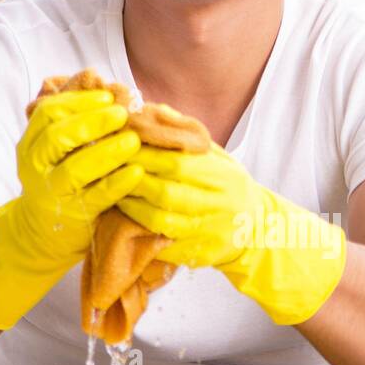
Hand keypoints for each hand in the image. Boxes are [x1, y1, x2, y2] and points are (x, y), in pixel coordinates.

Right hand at [0, 88, 142, 329]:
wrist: (41, 235)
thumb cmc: (60, 183)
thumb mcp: (57, 153)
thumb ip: (76, 126)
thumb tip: (113, 92)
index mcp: (31, 144)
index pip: (48, 113)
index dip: (79, 101)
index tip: (107, 96)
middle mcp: (35, 166)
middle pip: (58, 136)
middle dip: (92, 121)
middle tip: (122, 114)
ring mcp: (52, 192)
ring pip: (76, 168)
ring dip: (108, 151)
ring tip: (133, 140)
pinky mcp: (74, 215)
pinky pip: (97, 196)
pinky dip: (118, 183)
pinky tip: (137, 172)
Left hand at [116, 142, 346, 325]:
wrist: (257, 229)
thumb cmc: (229, 186)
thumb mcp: (216, 154)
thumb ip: (184, 132)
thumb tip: (150, 110)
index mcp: (222, 174)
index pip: (176, 160)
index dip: (143, 153)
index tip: (119, 143)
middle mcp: (218, 203)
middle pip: (166, 190)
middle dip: (132, 178)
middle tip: (106, 167)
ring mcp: (209, 231)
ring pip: (161, 219)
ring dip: (131, 206)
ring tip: (112, 191)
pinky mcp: (199, 254)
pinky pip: (163, 243)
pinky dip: (141, 230)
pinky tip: (125, 218)